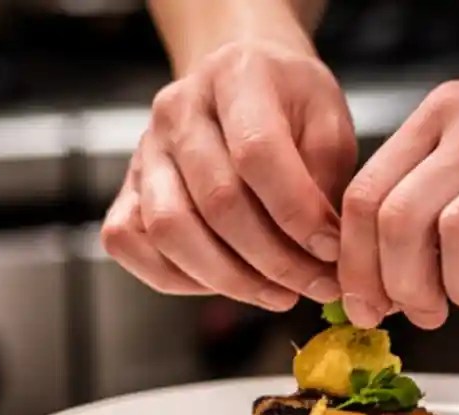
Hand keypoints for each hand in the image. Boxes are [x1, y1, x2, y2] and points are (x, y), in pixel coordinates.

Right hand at [101, 41, 357, 310]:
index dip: (297, 212)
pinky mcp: (126, 187)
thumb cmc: (290, 104)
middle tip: (317, 286)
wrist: (243, 77)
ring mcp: (145, 148)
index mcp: (237, 76)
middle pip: (216, 201)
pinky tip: (230, 284)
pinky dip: (180, 278)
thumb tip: (320, 250)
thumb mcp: (329, 123)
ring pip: (170, 230)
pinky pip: (131, 244)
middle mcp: (179, 109)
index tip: (331, 250)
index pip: (257, 152)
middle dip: (274, 260)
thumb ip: (327, 179)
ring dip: (230, 279)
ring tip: (280, 294)